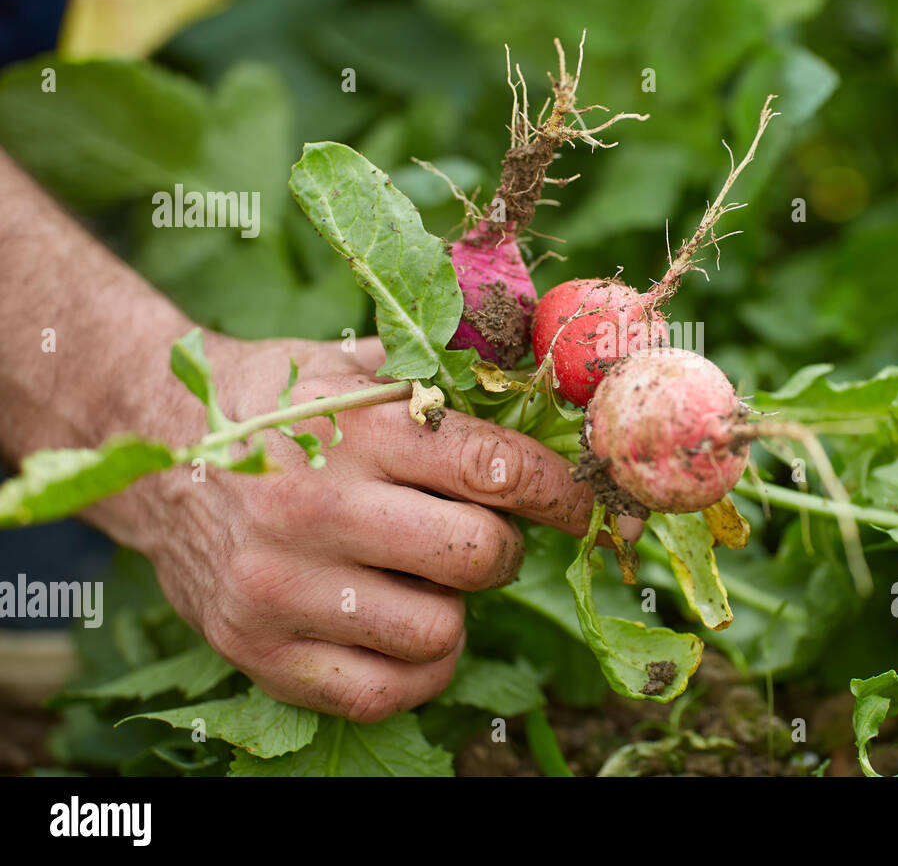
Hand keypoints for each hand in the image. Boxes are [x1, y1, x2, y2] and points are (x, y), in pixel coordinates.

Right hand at [89, 332, 633, 721]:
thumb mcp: (353, 367)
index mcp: (356, 429)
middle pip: (480, 557)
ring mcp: (283, 587)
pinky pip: (382, 692)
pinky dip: (417, 671)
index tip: (579, 502)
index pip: (496, 468)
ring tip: (428, 580)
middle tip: (484, 537)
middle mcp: (317, 508)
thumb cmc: (279, 402)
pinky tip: (406, 632)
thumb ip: (444, 378)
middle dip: (504, 549)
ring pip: (440, 633)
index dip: (558, 491)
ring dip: (456, 611)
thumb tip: (548, 394)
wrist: (155, 440)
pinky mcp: (259, 649)